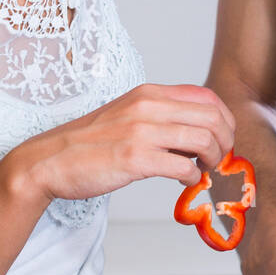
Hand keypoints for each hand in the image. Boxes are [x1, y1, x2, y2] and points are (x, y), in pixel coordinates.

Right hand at [12, 83, 234, 204]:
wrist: (50, 160)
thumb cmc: (90, 142)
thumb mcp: (128, 115)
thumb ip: (160, 117)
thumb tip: (197, 133)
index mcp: (148, 93)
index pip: (206, 96)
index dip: (224, 119)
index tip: (223, 138)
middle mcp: (148, 107)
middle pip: (212, 117)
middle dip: (225, 141)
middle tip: (219, 159)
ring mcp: (141, 132)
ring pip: (204, 141)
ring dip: (213, 160)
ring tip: (204, 170)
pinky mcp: (135, 159)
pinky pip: (184, 167)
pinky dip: (193, 177)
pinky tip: (184, 180)